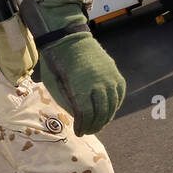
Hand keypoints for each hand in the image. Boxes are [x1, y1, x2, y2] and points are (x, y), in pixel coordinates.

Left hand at [31, 0, 124, 134]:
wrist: (67, 39)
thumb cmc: (56, 63)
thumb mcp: (53, 85)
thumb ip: (66, 102)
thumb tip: (76, 118)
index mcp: (80, 88)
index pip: (85, 116)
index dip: (82, 127)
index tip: (79, 133)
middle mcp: (98, 85)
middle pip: (100, 114)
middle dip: (94, 126)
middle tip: (88, 131)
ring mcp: (109, 79)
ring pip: (111, 106)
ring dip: (105, 118)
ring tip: (97, 124)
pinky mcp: (115, 74)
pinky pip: (119, 95)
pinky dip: (114, 105)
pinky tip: (107, 111)